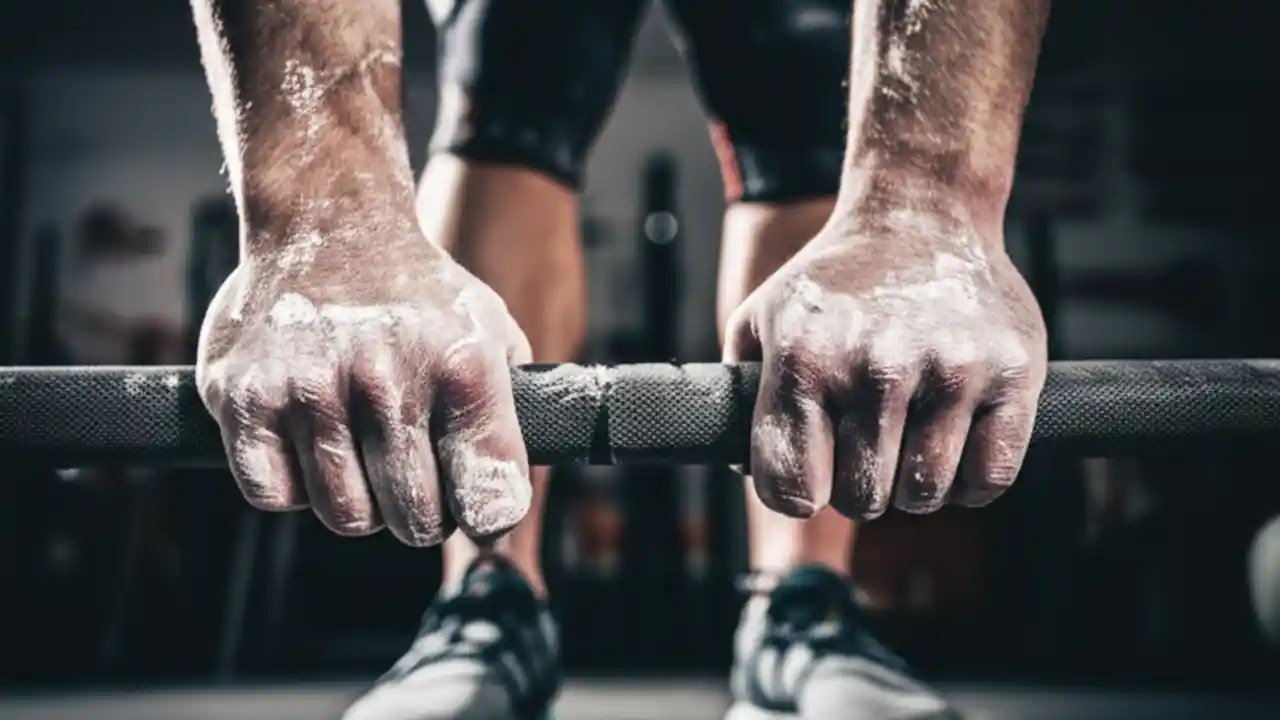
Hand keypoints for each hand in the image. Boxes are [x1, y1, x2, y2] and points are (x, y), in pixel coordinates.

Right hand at [196, 200, 531, 545]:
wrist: (329, 225)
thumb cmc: (418, 297)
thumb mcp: (492, 336)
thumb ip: (508, 420)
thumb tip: (501, 509)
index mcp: (459, 368)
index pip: (488, 495)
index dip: (487, 517)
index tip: (479, 511)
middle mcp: (385, 381)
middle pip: (414, 521)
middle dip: (419, 513)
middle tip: (412, 480)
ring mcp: (309, 390)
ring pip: (344, 516)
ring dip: (358, 502)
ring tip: (361, 454)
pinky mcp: (243, 397)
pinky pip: (274, 494)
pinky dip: (293, 484)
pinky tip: (308, 444)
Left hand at [723, 206, 1046, 519]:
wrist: (920, 213)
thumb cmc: (832, 282)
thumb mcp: (761, 319)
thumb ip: (742, 399)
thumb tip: (745, 473)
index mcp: (806, 359)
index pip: (791, 489)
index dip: (797, 494)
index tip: (811, 475)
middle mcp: (876, 367)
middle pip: (861, 500)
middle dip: (858, 486)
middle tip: (865, 446)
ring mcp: (950, 370)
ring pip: (924, 494)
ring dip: (913, 484)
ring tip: (908, 439)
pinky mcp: (1012, 373)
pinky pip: (988, 479)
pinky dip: (969, 481)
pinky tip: (954, 445)